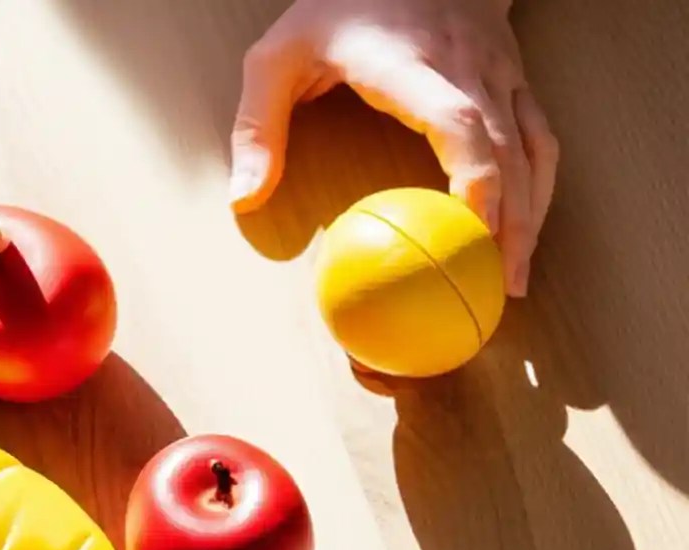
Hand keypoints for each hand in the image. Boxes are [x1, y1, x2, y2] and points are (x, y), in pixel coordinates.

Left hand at [229, 0, 557, 296]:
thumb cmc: (336, 8)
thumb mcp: (277, 56)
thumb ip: (258, 127)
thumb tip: (245, 201)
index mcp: (409, 65)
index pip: (457, 122)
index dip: (472, 179)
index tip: (468, 234)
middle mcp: (465, 68)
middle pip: (506, 151)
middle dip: (508, 224)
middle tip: (491, 288)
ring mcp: (497, 72)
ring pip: (532, 150)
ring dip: (531, 216)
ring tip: (513, 278)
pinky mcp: (512, 79)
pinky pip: (538, 139)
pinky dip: (538, 189)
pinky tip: (524, 231)